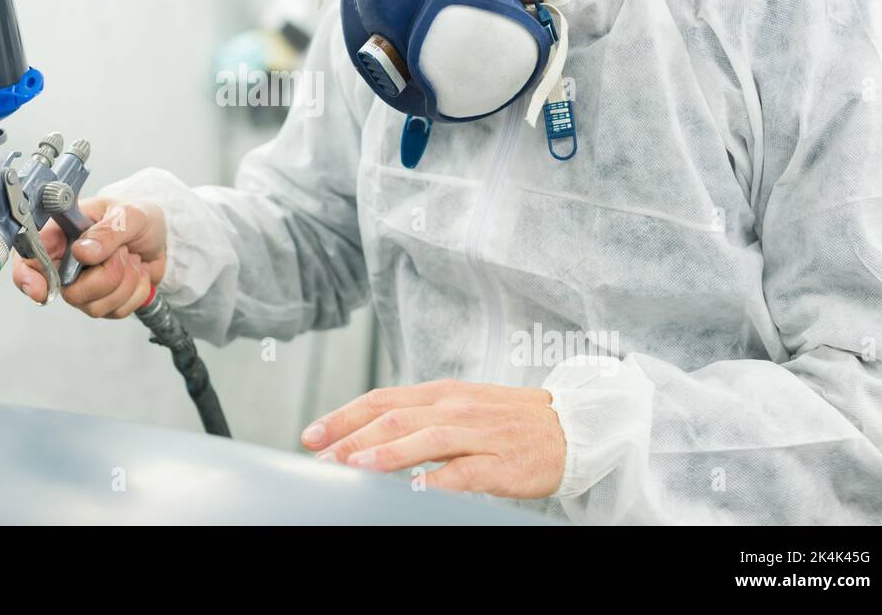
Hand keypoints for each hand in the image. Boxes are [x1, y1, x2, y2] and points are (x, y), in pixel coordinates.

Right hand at [10, 197, 167, 318]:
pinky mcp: (104, 302)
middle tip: (122, 251)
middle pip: (70, 292)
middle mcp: (66, 265)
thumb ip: (106, 231)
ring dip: (125, 281)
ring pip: (95, 306)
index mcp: (61, 236)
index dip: (27, 278)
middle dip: (105, 276)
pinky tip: (137, 271)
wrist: (162, 236)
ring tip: (130, 256)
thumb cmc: (136, 218)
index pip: (29, 260)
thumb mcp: (127, 214)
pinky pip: (117, 311)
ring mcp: (84, 287)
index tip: (39, 289)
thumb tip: (82, 252)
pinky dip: (136, 291)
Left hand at [300, 378, 565, 497]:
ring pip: (426, 439)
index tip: (311, 435)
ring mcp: (478, 434)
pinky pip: (465, 472)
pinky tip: (415, 489)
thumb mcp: (458, 407)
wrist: (570, 428)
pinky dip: (438, 480)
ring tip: (356, 465)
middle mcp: (455, 408)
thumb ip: (417, 416)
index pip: (381, 400)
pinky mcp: (500, 463)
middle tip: (321, 456)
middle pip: (395, 418)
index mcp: (440, 394)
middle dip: (353, 436)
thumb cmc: (507, 421)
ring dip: (388, 453)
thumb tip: (366, 432)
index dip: (343, 416)